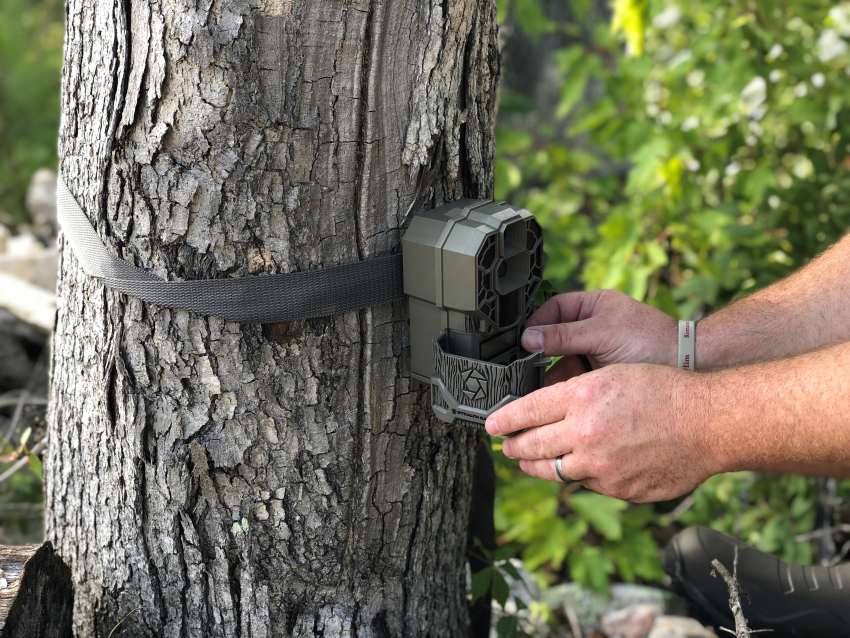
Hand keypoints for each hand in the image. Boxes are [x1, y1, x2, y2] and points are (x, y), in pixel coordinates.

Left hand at [485, 364, 721, 502]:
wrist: (708, 422)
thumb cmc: (665, 390)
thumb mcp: (613, 374)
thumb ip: (576, 393)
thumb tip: (546, 410)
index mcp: (581, 397)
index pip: (526, 410)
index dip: (503, 419)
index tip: (490, 424)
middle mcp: (585, 432)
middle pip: (531, 444)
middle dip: (512, 445)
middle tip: (504, 444)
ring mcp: (600, 465)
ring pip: (552, 470)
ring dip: (535, 465)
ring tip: (526, 460)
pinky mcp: (616, 488)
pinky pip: (585, 483)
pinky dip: (576, 475)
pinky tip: (574, 468)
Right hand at [522, 290, 677, 383]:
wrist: (685, 369)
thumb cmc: (652, 341)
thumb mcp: (602, 334)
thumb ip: (563, 336)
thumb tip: (527, 337)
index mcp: (593, 306)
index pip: (553, 309)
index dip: (537, 322)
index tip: (522, 340)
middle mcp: (591, 328)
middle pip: (552, 338)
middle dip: (537, 353)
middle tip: (520, 367)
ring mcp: (594, 353)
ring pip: (559, 362)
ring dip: (546, 374)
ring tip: (531, 387)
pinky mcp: (598, 377)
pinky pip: (571, 381)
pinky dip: (560, 389)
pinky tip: (549, 398)